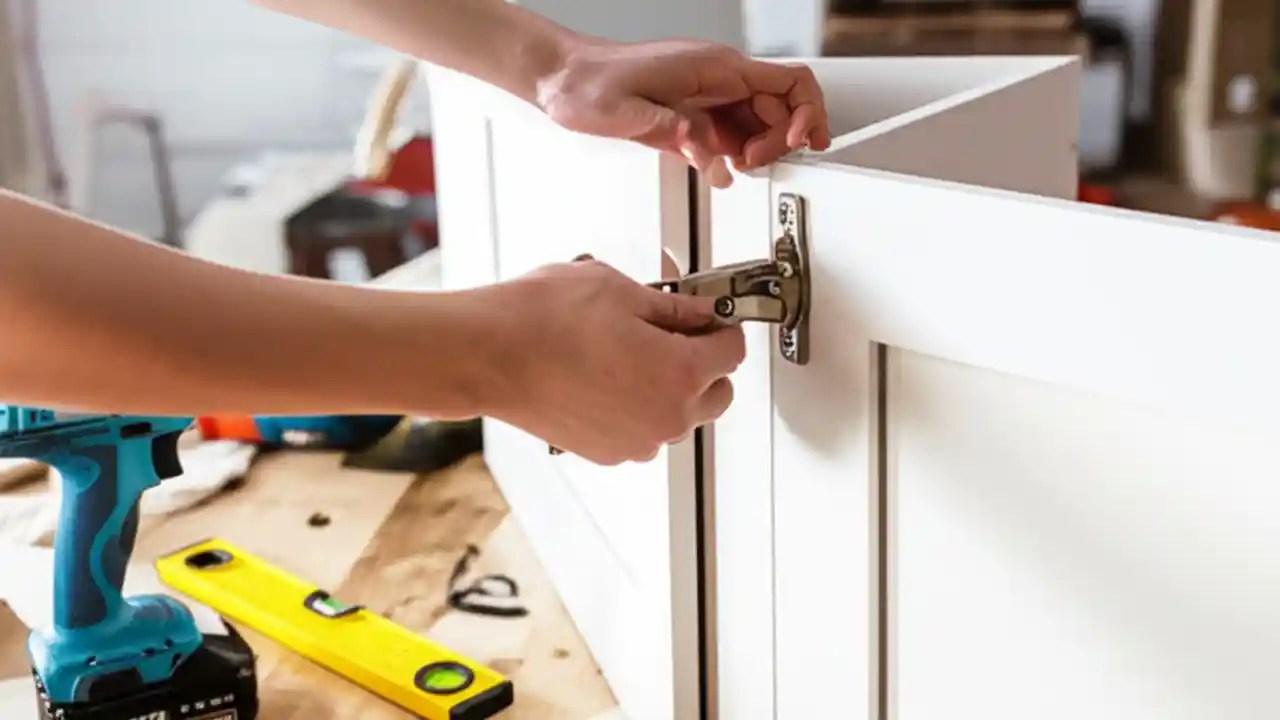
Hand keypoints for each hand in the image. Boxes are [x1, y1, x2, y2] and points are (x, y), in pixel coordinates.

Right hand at [479, 258, 745, 464]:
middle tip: (671, 333)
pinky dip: (637, 408)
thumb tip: (699, 312)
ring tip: (629, 352)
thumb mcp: (620, 290)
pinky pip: (642, 430)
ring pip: (678, 415)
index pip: (733, 351)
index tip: (708, 317)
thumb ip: (674, 306)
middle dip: (703, 363)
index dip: (720, 327)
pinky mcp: (607, 452)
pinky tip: (606, 376)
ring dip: (670, 388)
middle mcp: (667, 418)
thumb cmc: (542, 320)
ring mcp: (637, 440)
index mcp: (681, 374)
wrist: (487, 354)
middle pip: (716, 392)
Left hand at [536, 39, 830, 187]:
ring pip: (761, 124)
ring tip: (736, 167)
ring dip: (759, 151)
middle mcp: (718, 79)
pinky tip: (719, 166)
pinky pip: (732, 134)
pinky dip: (735, 155)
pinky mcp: (695, 114)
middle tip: (751, 165)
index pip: (790, 82)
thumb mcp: (626, 112)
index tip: (804, 143)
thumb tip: (708, 153)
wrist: (563, 78)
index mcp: (714, 68)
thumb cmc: (589, 85)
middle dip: (779, 142)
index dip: (808, 114)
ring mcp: (708, 96)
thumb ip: (671, 130)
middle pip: (782, 108)